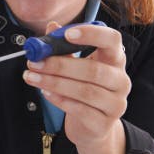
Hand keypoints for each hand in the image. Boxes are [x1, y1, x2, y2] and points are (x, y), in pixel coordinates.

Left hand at [22, 21, 130, 150]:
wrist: (92, 126)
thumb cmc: (83, 89)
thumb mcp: (76, 65)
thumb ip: (64, 47)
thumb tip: (51, 27)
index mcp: (115, 60)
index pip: (112, 40)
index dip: (92, 34)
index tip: (67, 33)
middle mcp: (120, 81)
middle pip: (94, 70)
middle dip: (60, 65)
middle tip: (34, 62)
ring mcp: (116, 104)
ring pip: (86, 91)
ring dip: (54, 83)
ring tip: (32, 77)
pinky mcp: (104, 124)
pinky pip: (81, 110)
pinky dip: (60, 100)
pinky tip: (45, 93)